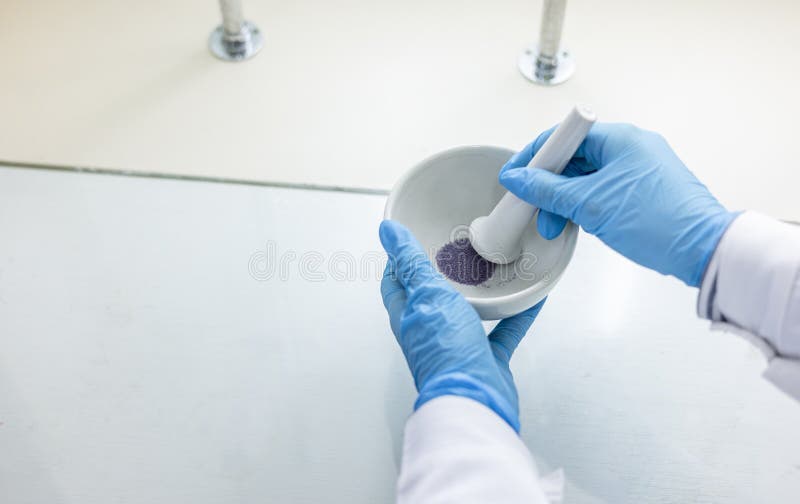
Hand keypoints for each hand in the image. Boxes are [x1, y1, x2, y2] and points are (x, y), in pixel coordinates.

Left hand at [379, 220, 544, 431]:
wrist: (474, 398)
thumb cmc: (445, 352)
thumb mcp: (427, 293)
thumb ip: (410, 261)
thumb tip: (388, 232)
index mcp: (408, 315)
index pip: (396, 282)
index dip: (400, 260)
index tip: (409, 240)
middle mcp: (430, 331)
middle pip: (433, 296)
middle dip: (442, 273)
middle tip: (456, 249)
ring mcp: (457, 345)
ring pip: (468, 313)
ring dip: (480, 293)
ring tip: (493, 270)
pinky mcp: (485, 358)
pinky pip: (502, 331)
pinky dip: (515, 314)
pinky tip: (529, 299)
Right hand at [499, 123, 736, 286]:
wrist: (703, 250)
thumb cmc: (657, 221)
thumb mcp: (590, 204)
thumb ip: (547, 190)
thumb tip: (518, 178)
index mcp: (620, 138)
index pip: (564, 136)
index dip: (534, 156)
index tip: (515, 176)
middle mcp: (631, 147)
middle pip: (574, 157)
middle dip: (549, 185)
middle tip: (534, 209)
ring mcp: (640, 169)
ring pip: (587, 177)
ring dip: (565, 200)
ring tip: (555, 225)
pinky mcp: (645, 190)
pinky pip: (604, 189)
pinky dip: (585, 205)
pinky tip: (577, 224)